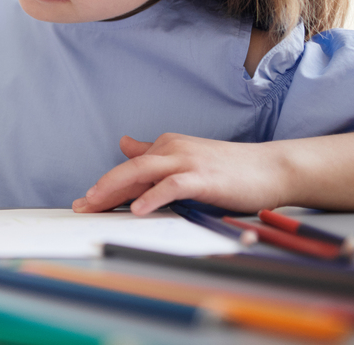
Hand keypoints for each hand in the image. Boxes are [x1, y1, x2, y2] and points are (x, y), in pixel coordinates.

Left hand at [72, 133, 289, 214]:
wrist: (272, 168)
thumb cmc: (231, 168)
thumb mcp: (187, 157)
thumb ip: (155, 153)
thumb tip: (124, 144)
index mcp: (167, 146)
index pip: (129, 168)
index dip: (105, 185)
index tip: (85, 202)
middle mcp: (173, 149)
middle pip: (128, 169)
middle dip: (102, 188)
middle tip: (81, 206)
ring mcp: (188, 161)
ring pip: (143, 172)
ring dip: (116, 189)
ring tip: (97, 204)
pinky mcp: (204, 177)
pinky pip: (172, 186)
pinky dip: (154, 197)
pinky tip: (139, 209)